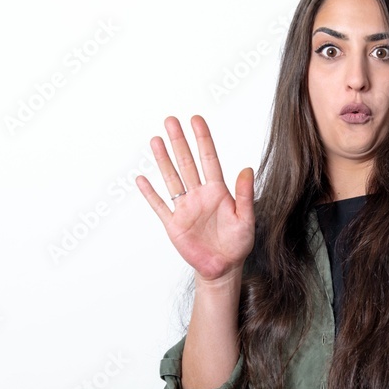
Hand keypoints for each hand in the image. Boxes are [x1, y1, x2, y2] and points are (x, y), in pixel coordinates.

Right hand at [136, 115, 254, 282]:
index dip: (203, 139)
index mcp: (218, 192)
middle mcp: (199, 195)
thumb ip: (245, 194)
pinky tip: (142, 179)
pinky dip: (150, 193)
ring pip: (172, 178)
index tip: (196, 120)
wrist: (223, 268)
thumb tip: (246, 169)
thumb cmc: (238, 244)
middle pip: (187, 163)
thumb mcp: (246, 219)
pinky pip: (159, 205)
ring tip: (155, 139)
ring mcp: (185, 208)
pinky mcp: (174, 224)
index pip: (209, 159)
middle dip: (179, 141)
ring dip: (163, 160)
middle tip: (171, 120)